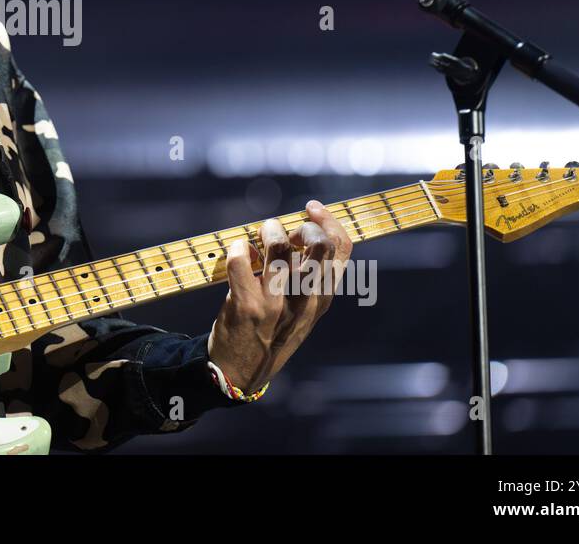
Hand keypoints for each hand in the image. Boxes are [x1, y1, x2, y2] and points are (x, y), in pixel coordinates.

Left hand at [207, 200, 352, 393]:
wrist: (241, 371)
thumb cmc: (273, 332)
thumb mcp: (304, 311)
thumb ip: (310, 278)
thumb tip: (302, 232)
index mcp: (322, 298)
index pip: (341, 249)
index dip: (328, 220)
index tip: (312, 208)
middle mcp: (305, 300)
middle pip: (319, 244)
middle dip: (302, 225)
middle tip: (286, 230)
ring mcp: (276, 302)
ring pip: (278, 247)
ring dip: (268, 231)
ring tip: (261, 235)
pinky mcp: (246, 304)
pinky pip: (241, 259)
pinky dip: (238, 247)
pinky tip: (239, 251)